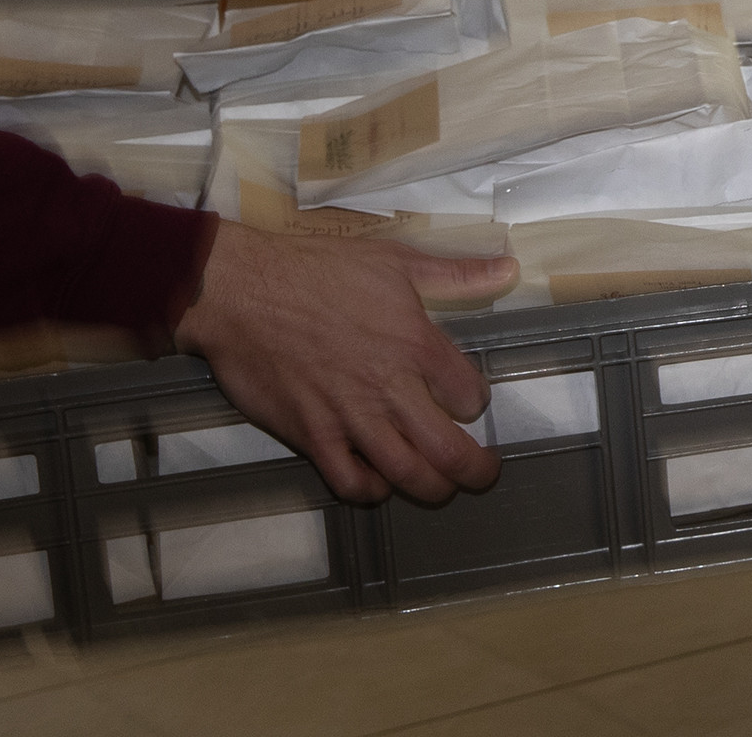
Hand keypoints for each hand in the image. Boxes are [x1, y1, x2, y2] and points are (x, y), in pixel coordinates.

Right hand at [176, 222, 517, 504]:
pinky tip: (379, 480)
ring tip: (442, 487)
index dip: (475, 401)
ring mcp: (350, 418)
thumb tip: (509, 267)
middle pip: (449, 451)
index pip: (469, 394)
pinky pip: (350, 482)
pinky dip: (372, 491)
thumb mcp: (396, 261)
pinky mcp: (311, 436)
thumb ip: (457, 274)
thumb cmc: (318, 271)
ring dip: (433, 488)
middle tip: (483, 473)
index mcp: (417, 345)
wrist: (243, 293)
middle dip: (475, 470)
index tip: (468, 401)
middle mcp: (390, 389)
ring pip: (407, 475)